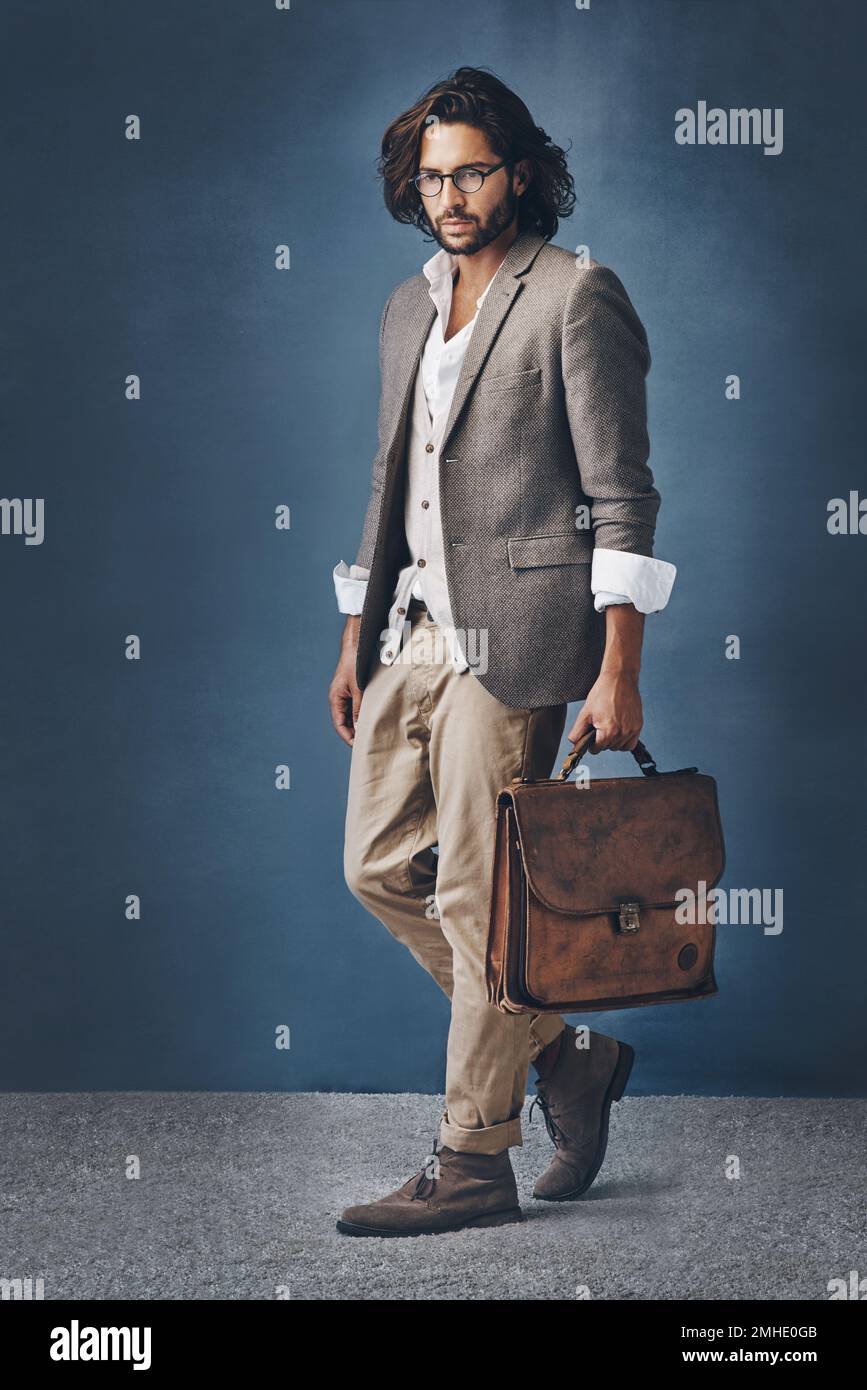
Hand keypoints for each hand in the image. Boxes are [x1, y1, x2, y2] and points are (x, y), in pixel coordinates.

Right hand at [328, 617, 362, 745]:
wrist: (357, 644)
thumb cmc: (355, 663)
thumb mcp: (358, 688)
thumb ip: (359, 707)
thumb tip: (360, 726)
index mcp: (336, 698)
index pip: (339, 724)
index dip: (347, 737)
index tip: (357, 746)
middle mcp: (339, 698)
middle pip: (344, 722)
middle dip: (353, 733)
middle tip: (365, 744)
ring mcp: (346, 694)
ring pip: (351, 715)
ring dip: (358, 724)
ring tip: (369, 735)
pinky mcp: (353, 690)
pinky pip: (356, 707)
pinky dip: (362, 715)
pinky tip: (371, 720)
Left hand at [567, 669, 642, 752]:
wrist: (620, 679)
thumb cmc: (603, 692)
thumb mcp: (585, 712)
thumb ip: (578, 731)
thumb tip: (574, 742)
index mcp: (608, 731)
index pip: (596, 749)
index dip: (591, 743)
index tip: (591, 735)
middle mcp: (622, 733)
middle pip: (607, 748)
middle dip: (601, 740)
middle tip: (599, 726)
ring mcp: (632, 730)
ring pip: (619, 747)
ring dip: (613, 741)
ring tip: (609, 726)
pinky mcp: (638, 726)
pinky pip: (631, 743)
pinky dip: (624, 741)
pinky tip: (618, 731)